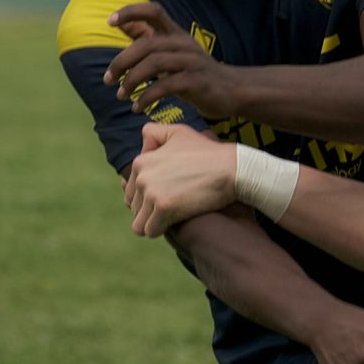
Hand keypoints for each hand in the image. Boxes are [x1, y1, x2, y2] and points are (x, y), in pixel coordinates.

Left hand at [104, 1, 240, 116]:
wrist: (232, 90)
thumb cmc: (194, 72)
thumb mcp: (171, 53)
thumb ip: (147, 38)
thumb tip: (121, 24)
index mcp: (176, 33)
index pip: (154, 11)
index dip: (131, 11)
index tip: (110, 21)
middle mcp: (184, 43)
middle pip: (146, 44)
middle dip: (122, 62)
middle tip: (109, 80)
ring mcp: (192, 61)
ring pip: (154, 63)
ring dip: (132, 81)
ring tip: (121, 95)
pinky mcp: (197, 81)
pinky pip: (166, 86)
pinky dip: (147, 97)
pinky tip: (138, 107)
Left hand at [124, 123, 241, 236]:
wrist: (232, 168)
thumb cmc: (209, 152)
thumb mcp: (180, 133)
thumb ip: (154, 133)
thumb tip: (142, 143)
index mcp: (141, 162)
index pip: (130, 189)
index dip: (147, 195)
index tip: (167, 194)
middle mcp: (142, 177)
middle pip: (134, 207)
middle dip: (149, 210)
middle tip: (173, 206)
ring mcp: (152, 193)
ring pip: (139, 222)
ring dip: (153, 223)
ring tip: (171, 218)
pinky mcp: (165, 208)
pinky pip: (151, 230)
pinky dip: (161, 230)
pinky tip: (174, 223)